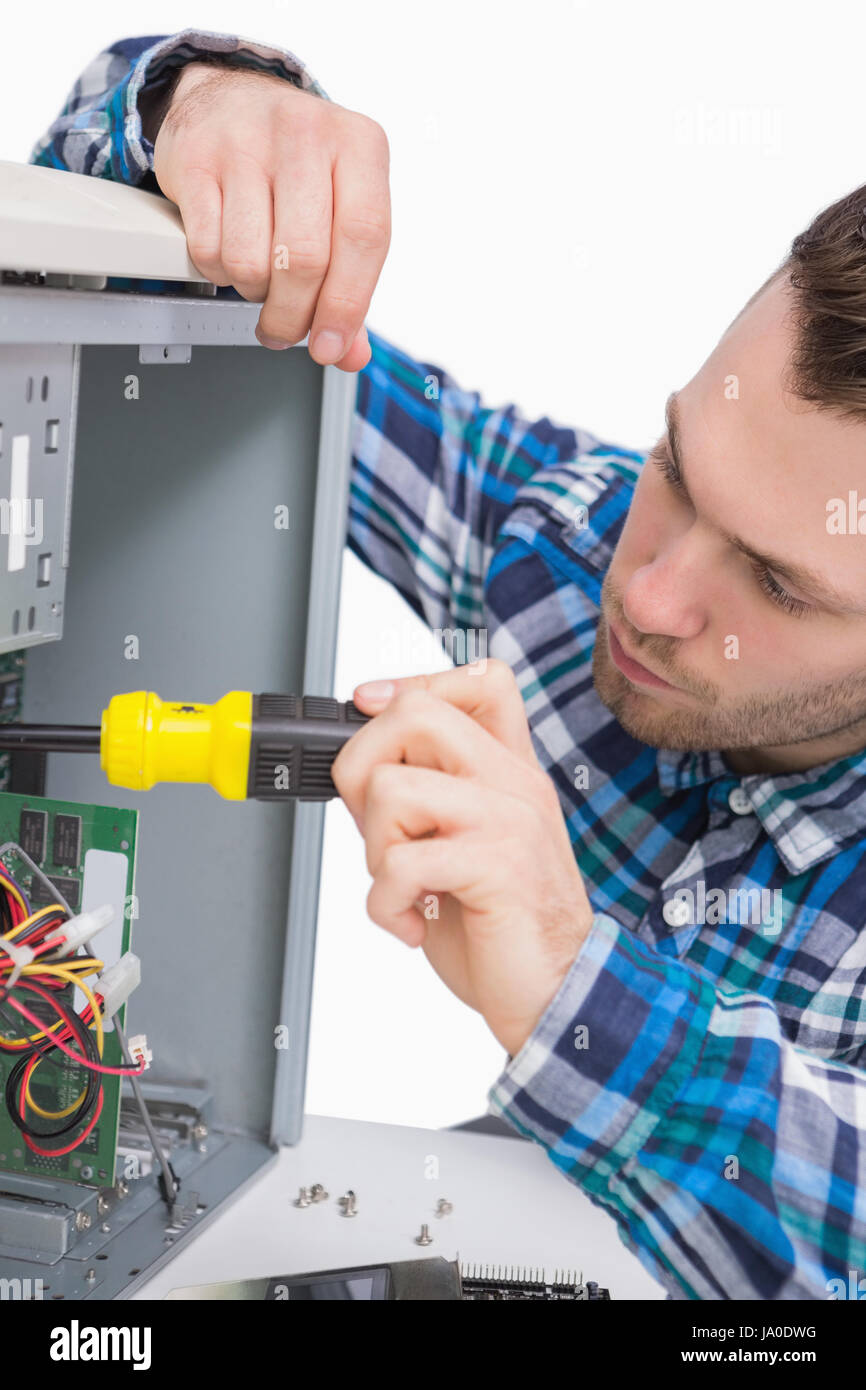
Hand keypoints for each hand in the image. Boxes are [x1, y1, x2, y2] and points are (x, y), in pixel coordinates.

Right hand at [151, 62, 390, 372]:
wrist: (228, 98)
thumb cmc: (297, 164)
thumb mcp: (341, 206)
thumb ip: (352, 282)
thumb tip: (350, 352)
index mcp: (359, 145)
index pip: (365, 238)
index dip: (347, 305)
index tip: (330, 346)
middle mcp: (306, 133)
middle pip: (305, 259)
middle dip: (292, 315)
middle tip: (285, 329)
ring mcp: (247, 142)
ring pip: (251, 261)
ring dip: (253, 292)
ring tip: (259, 280)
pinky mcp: (196, 159)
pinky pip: (209, 249)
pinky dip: (217, 272)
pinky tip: (229, 256)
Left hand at [331, 660, 594, 1056]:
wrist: (558, 994)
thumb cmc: (503, 925)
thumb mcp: (464, 844)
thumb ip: (428, 801)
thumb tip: (358, 770)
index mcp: (508, 772)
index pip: (479, 682)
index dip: (412, 684)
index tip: (372, 711)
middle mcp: (513, 784)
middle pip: (416, 714)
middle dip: (363, 767)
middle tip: (377, 826)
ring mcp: (508, 821)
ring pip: (392, 788)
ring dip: (374, 848)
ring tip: (402, 884)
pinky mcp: (497, 867)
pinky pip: (400, 862)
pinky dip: (385, 905)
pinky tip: (411, 923)